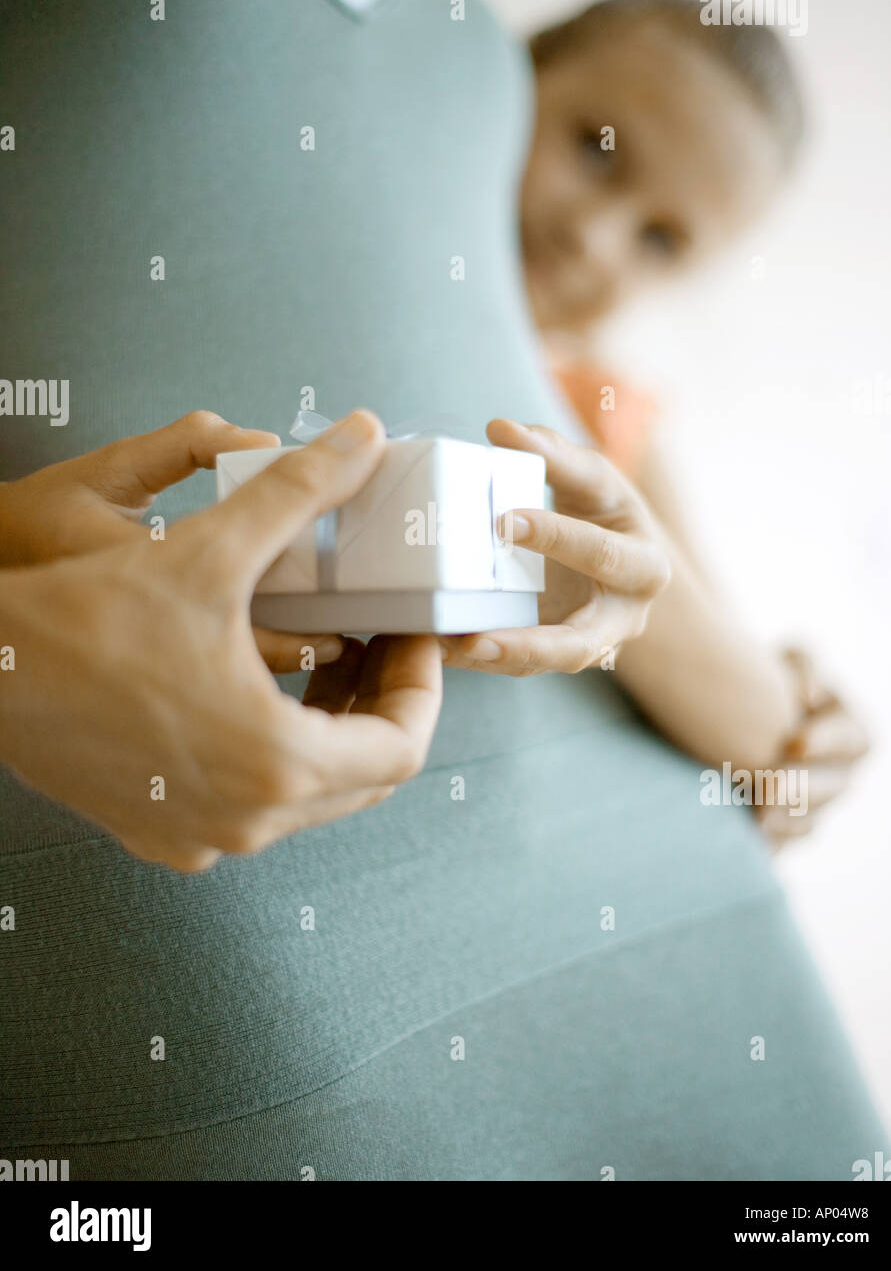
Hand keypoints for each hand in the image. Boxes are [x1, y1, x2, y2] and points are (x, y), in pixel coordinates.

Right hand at [0, 411, 442, 871]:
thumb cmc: (86, 618)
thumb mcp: (209, 548)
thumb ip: (302, 490)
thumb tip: (362, 435)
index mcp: (276, 764)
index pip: (403, 748)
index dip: (422, 685)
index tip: (410, 636)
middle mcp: (246, 820)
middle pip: (363, 776)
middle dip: (382, 701)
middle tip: (379, 639)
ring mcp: (202, 837)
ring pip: (309, 794)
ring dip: (332, 726)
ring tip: (329, 654)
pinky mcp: (162, 834)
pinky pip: (252, 805)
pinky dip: (277, 753)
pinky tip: (260, 690)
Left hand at [439, 418, 670, 675]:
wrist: (622, 561)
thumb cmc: (605, 511)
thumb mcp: (592, 478)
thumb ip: (552, 453)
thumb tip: (500, 428)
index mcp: (644, 566)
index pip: (602, 554)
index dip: (556, 537)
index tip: (503, 519)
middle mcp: (623, 619)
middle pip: (578, 644)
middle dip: (527, 642)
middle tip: (473, 638)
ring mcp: (590, 646)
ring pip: (542, 667)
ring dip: (494, 659)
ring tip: (445, 649)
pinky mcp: (556, 656)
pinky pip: (518, 666)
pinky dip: (479, 658)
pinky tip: (437, 647)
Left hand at [756, 648, 870, 845]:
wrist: (734, 715)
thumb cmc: (773, 677)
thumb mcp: (793, 659)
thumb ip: (806, 665)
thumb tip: (809, 694)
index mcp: (851, 733)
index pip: (853, 741)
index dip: (828, 741)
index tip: (796, 740)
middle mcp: (838, 775)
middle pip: (831, 789)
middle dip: (800, 788)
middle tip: (768, 785)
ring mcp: (812, 807)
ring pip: (807, 823)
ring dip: (783, 822)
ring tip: (755, 817)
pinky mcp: (782, 830)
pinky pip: (778, 847)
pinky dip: (765, 847)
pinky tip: (745, 843)